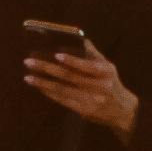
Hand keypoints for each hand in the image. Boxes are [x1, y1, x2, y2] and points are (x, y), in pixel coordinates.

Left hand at [22, 41, 138, 132]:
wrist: (123, 111)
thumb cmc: (111, 83)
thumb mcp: (108, 67)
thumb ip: (93, 54)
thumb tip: (81, 39)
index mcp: (106, 72)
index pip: (87, 66)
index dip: (72, 61)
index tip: (56, 55)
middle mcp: (99, 87)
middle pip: (70, 77)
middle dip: (47, 69)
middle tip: (29, 62)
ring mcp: (91, 101)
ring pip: (63, 90)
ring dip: (43, 83)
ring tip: (28, 77)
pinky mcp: (84, 111)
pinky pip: (63, 100)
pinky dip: (49, 93)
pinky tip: (39, 87)